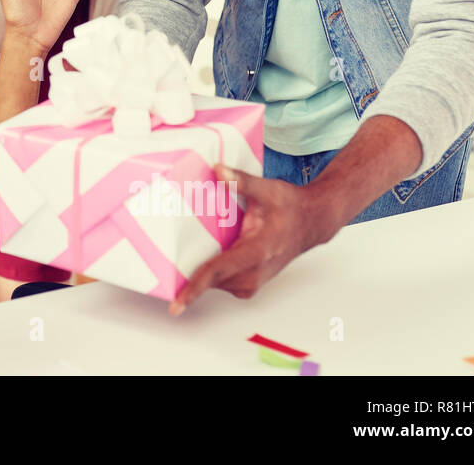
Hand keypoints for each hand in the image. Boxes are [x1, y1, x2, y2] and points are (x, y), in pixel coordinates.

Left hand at [169, 164, 334, 314]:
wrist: (311, 223)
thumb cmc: (290, 207)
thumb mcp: (267, 189)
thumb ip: (242, 181)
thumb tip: (218, 169)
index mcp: (257, 251)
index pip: (218, 271)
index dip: (194, 288)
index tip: (177, 304)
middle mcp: (255, 272)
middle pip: (211, 279)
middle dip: (186, 278)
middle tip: (162, 264)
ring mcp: (253, 281)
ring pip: (215, 283)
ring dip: (198, 274)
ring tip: (178, 256)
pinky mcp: (250, 283)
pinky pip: (222, 282)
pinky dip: (210, 274)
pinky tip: (201, 255)